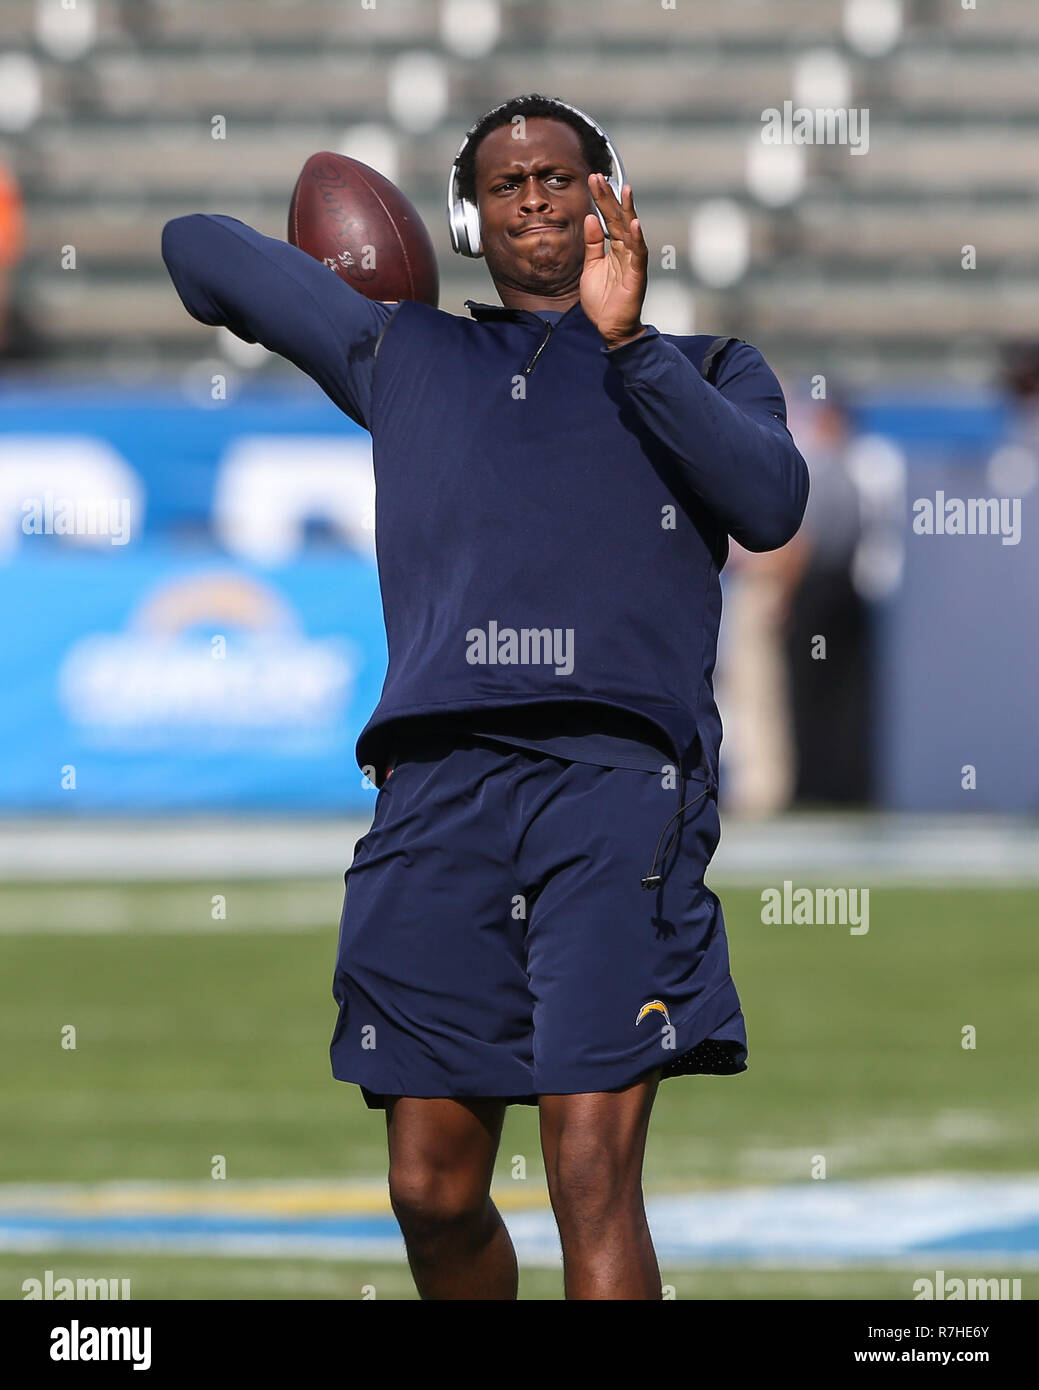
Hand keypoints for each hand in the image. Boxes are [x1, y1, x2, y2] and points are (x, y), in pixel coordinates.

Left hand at [580, 173, 648, 349]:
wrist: (610, 329)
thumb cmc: (603, 301)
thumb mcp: (591, 267)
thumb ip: (592, 244)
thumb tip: (590, 218)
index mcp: (614, 248)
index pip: (607, 218)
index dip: (601, 199)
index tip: (593, 179)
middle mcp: (626, 250)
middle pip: (618, 218)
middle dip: (609, 197)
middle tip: (599, 176)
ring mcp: (633, 261)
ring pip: (631, 231)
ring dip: (627, 210)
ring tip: (624, 189)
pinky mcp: (637, 275)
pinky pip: (638, 254)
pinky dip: (637, 239)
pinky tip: (634, 223)